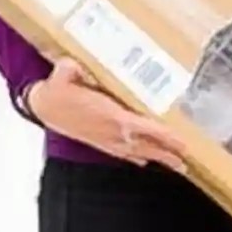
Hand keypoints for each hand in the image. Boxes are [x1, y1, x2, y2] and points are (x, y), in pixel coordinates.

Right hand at [27, 58, 187, 172]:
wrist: (44, 105)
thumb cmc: (58, 89)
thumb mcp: (64, 73)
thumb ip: (72, 69)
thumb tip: (73, 65)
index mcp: (109, 116)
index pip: (142, 127)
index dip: (163, 136)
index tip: (181, 142)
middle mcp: (111, 132)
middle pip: (146, 145)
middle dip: (167, 154)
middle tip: (188, 162)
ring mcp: (106, 140)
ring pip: (137, 152)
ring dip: (157, 158)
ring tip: (177, 166)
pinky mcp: (100, 143)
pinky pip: (124, 154)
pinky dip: (137, 157)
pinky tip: (146, 161)